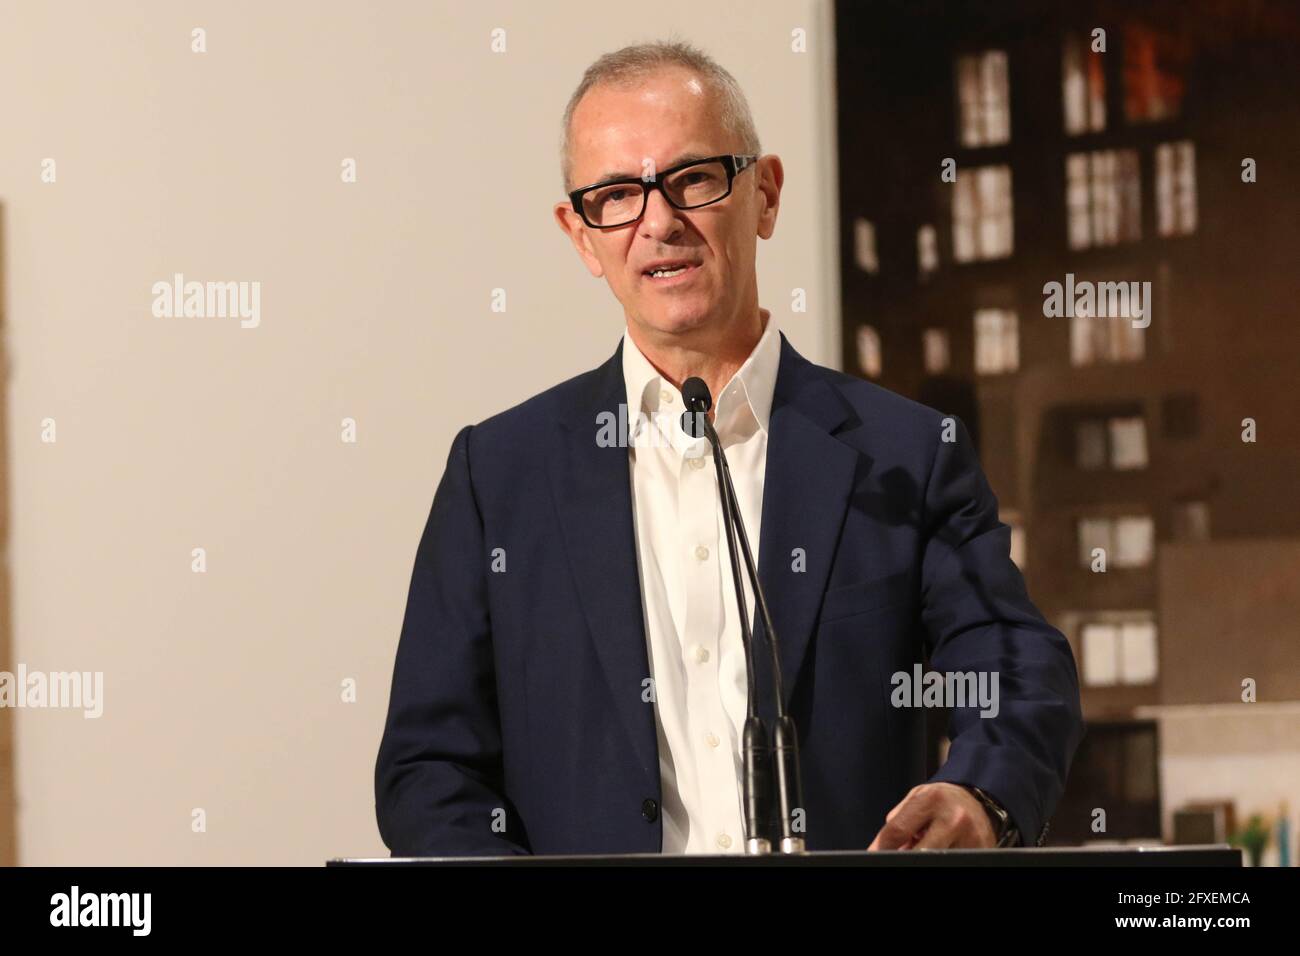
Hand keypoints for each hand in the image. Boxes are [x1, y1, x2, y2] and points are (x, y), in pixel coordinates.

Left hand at [867, 783, 996, 849]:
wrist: (980, 799)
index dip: (881, 846)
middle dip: (903, 856)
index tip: (875, 853)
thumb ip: (899, 818)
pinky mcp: (981, 851)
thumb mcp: (918, 797)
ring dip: (923, 859)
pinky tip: (938, 852)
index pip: (898, 830)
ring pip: (936, 860)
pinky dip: (940, 858)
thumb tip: (881, 846)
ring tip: (922, 848)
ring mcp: (970, 838)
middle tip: (895, 856)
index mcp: (933, 799)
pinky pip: (952, 861)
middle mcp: (953, 819)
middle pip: (917, 852)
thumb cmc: (944, 799)